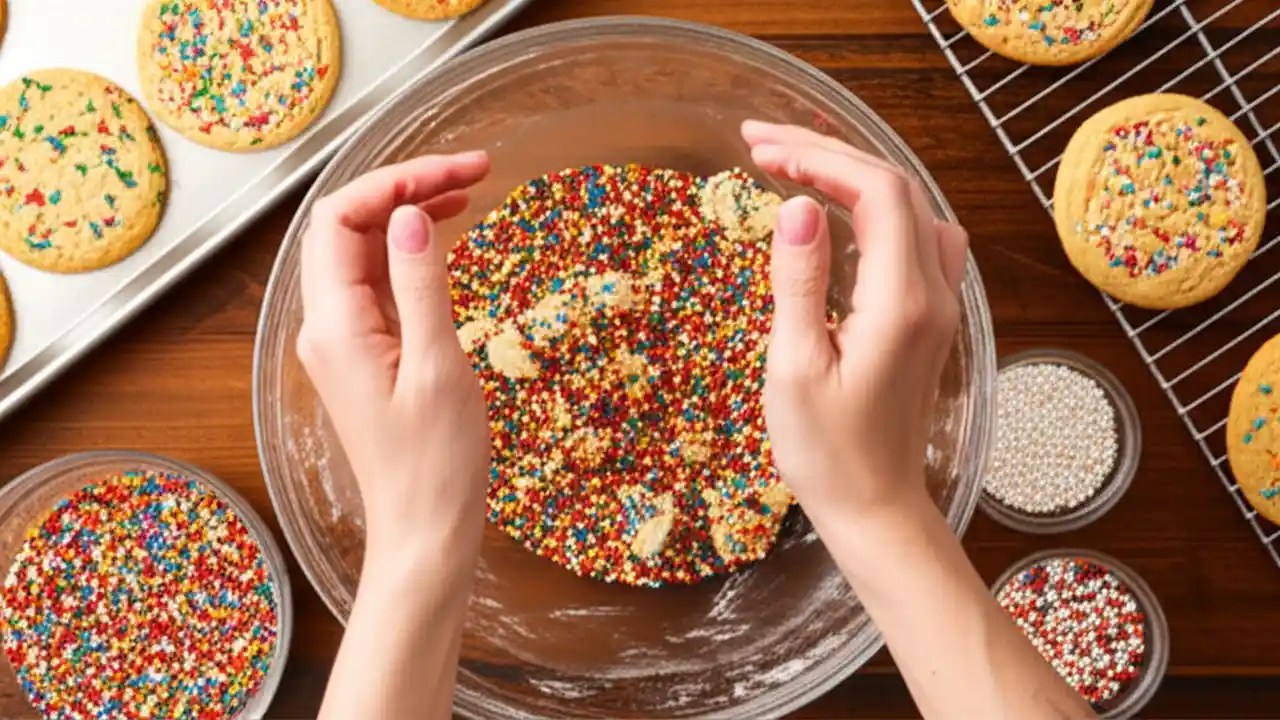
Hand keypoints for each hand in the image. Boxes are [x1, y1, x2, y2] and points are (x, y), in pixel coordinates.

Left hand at [297, 151, 491, 557]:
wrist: (424, 534)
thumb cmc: (436, 465)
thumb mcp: (438, 367)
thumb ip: (421, 285)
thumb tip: (411, 216)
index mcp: (334, 326)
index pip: (341, 220)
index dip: (395, 183)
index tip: (459, 173)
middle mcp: (326, 327)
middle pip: (346, 228)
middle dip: (404, 189)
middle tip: (473, 173)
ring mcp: (343, 341)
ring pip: (363, 254)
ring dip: (408, 217)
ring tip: (468, 194)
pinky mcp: (365, 356)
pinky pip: (377, 286)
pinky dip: (410, 254)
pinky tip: (445, 241)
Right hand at [743, 121, 967, 521]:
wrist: (878, 510)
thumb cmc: (828, 454)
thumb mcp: (796, 369)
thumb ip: (801, 283)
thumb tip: (797, 207)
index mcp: (902, 303)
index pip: (876, 192)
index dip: (820, 157)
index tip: (760, 149)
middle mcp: (933, 293)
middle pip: (895, 188)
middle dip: (828, 154)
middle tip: (760, 143)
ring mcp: (939, 304)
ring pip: (909, 207)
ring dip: (851, 175)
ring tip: (791, 163)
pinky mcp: (929, 317)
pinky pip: (914, 236)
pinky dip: (873, 206)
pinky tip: (837, 211)